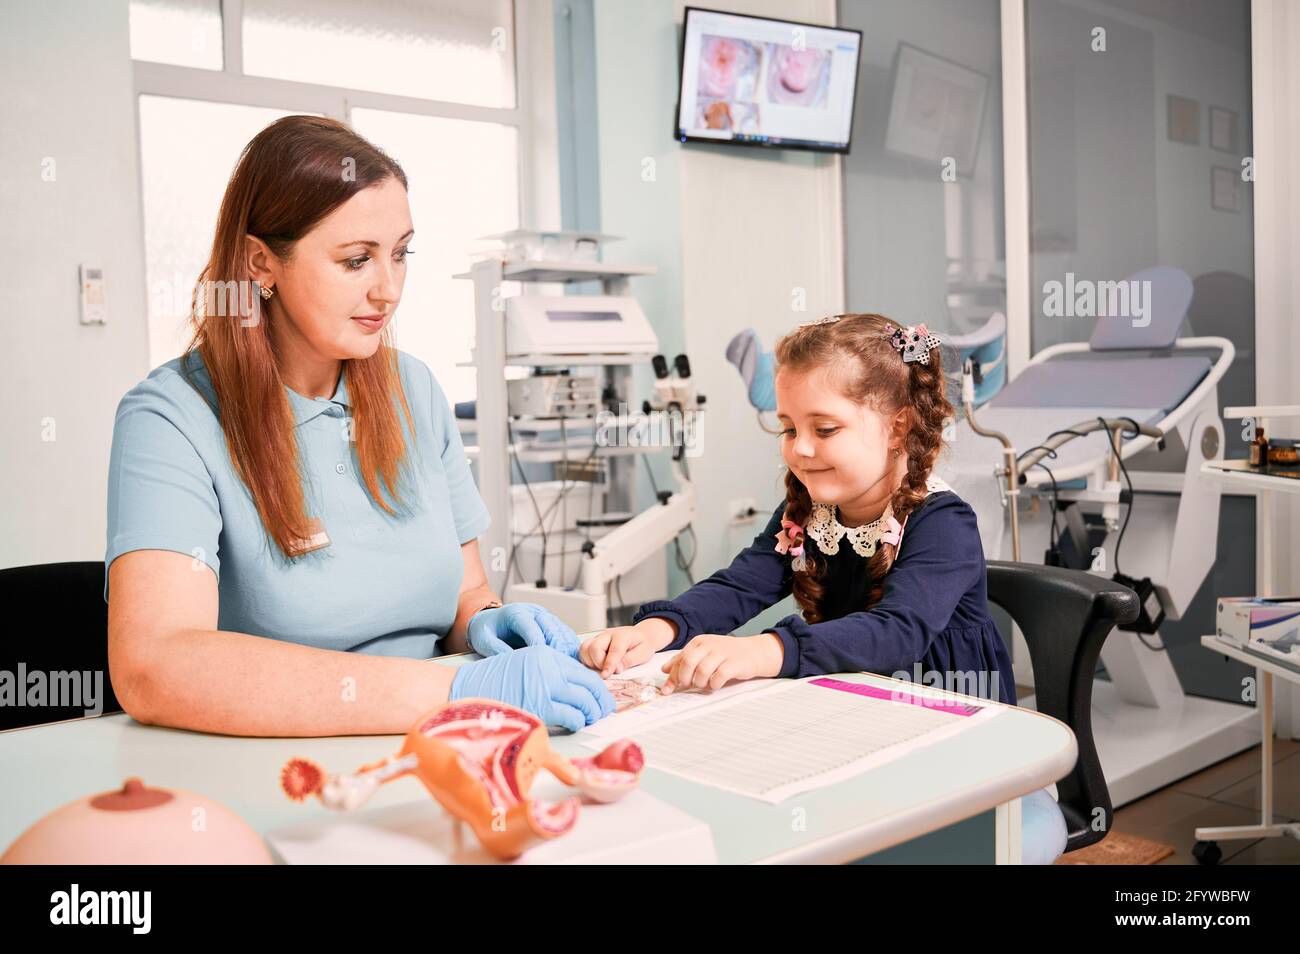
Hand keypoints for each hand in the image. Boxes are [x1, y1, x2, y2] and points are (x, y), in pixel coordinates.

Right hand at [450, 645, 615, 731]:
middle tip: (604, 710)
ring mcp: (544, 686)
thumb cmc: (492, 680)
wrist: (465, 689)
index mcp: (546, 654)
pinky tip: (576, 723)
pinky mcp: (539, 706)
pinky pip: (570, 716)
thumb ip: (549, 671)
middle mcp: (549, 667)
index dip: (597, 686)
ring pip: (584, 701)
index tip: (601, 696)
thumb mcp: (524, 663)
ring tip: (591, 719)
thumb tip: (574, 689)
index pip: (582, 670)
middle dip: (601, 700)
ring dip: (591, 712)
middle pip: (589, 684)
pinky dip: (578, 721)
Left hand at [467, 603, 579, 657]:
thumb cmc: (485, 629)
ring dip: (567, 648)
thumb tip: (512, 663)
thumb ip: (496, 650)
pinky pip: (565, 633)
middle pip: (552, 628)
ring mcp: (544, 616)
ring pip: (562, 630)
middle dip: (557, 648)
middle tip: (560, 668)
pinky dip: (570, 646)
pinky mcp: (551, 623)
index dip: (539, 645)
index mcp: (516, 613)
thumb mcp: (483, 640)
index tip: (543, 662)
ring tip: (569, 667)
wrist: (488, 620)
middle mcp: (533, 611)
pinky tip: (572, 661)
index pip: (532, 628)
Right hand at [580, 618, 677, 676]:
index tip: (605, 675)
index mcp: (623, 635)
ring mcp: (598, 637)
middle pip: (594, 647)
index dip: (609, 664)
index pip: (614, 650)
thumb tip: (616, 670)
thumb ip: (629, 661)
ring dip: (590, 662)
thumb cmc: (642, 645)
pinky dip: (586, 660)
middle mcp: (608, 634)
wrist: (640, 635)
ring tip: (601, 669)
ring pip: (585, 648)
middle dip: (598, 663)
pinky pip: (583, 650)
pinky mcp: (593, 642)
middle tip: (606, 673)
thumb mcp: (643, 653)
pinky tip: (595, 666)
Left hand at [660, 634, 783, 693]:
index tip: (668, 690)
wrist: (753, 652)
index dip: (673, 677)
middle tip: (690, 685)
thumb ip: (683, 660)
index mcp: (699, 642)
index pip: (680, 659)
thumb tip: (664, 670)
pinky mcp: (734, 663)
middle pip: (688, 663)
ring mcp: (722, 653)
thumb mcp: (703, 654)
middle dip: (686, 679)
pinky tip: (716, 684)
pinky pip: (718, 676)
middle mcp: (709, 645)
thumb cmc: (726, 655)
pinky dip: (714, 684)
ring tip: (705, 684)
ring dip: (700, 683)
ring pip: (702, 671)